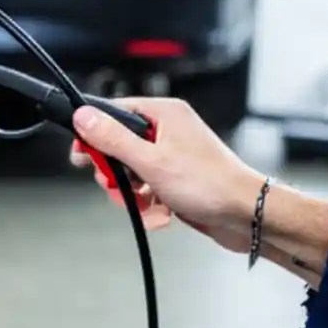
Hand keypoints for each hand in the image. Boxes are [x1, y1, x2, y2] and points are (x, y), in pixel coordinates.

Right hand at [70, 98, 264, 253]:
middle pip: (119, 146)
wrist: (246, 215)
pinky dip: (149, 205)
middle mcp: (169, 131)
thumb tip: (83, 118)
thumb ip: (113, 139)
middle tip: (119, 185)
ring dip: (132, 195)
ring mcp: (173, 157)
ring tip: (146, 204)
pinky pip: (148, 190)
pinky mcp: (176, 180)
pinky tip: (161, 214)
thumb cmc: (210, 184)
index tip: (82, 154)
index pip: (115, 112)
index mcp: (165, 114)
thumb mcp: (151, 161)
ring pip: (131, 173)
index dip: (94, 134)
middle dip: (115, 173)